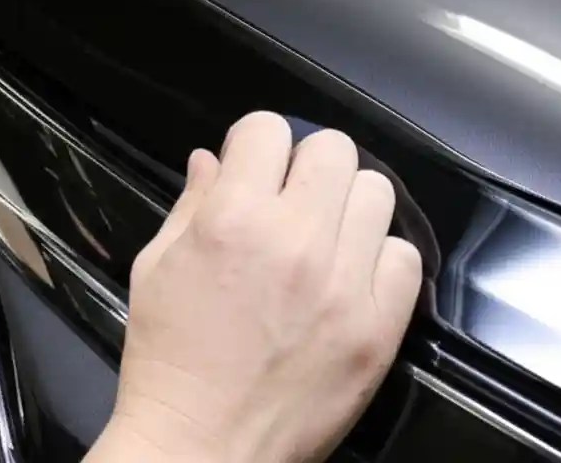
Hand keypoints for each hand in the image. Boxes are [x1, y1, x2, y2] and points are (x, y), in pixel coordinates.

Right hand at [96, 113, 421, 462]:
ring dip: (347, 206)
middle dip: (306, 167)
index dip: (256, 145)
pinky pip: (404, 257)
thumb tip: (213, 158)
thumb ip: (191, 205)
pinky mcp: (377, 329)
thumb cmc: (169, 361)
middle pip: (333, 150)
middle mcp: (294, 241)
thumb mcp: (156, 269)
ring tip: (324, 238)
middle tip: (290, 201)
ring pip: (377, 192)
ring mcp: (343, 285)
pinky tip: (348, 279)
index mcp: (231, 220)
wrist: (201, 448)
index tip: (253, 169)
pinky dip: (378, 260)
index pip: (267, 129)